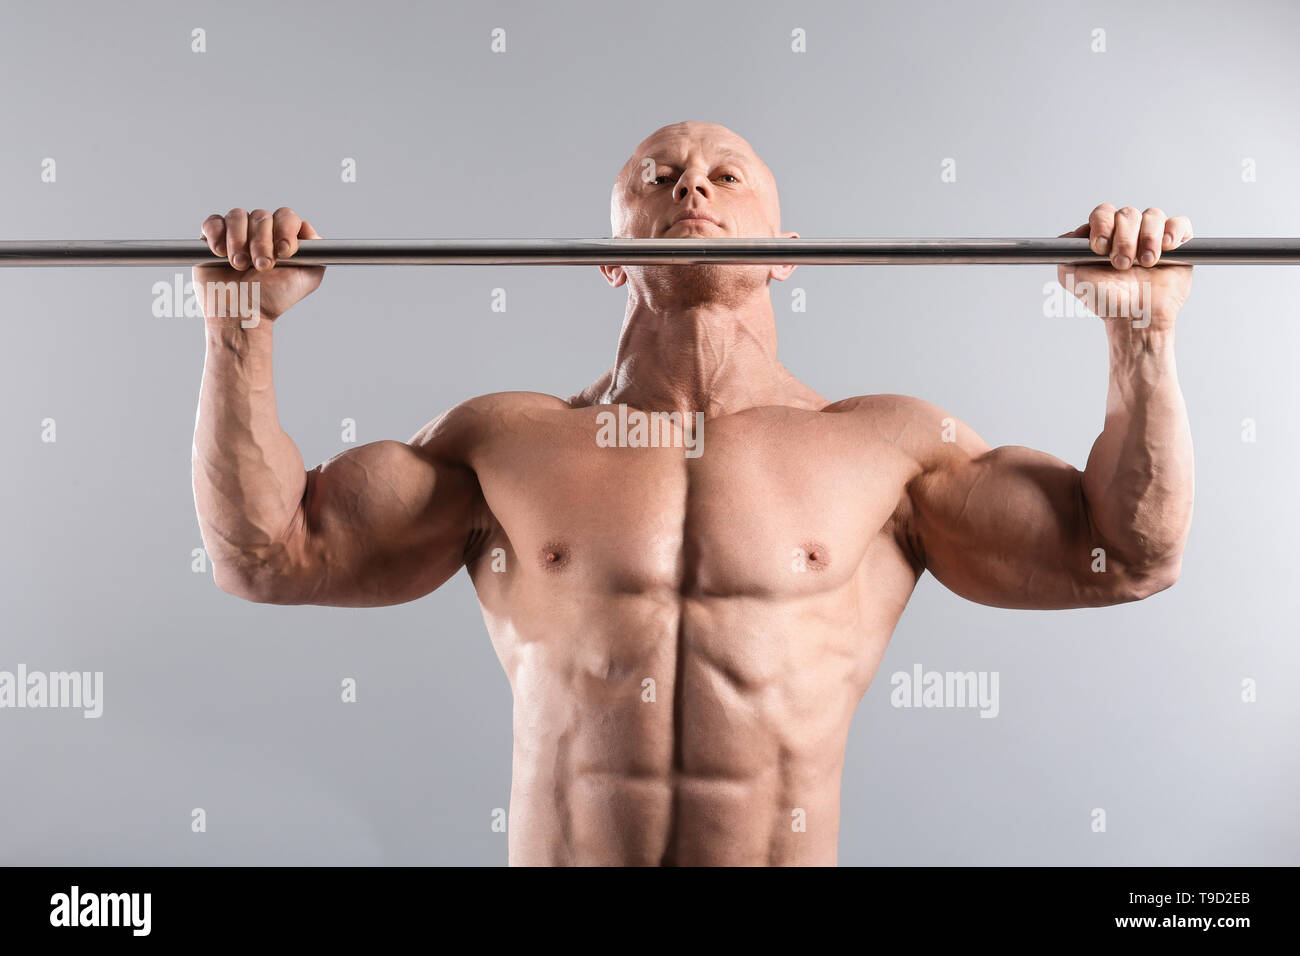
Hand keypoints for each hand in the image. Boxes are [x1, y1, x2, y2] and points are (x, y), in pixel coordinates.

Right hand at [195, 207, 324, 323]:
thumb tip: (308, 229)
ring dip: (239, 241)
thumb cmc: (273, 298)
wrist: (242, 314)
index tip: (284, 252)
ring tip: (239, 265)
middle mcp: (260, 231)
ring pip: (237, 216)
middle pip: (261, 216)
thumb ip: (317, 254)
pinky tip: (220, 254)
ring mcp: (236, 233)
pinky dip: (216, 234)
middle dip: (262, 243)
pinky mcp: (213, 238)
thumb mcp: (307, 278)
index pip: (286, 216)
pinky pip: (213, 222)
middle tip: (261, 266)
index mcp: (282, 236)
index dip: (285, 229)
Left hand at [1057, 204, 1193, 330]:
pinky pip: (1180, 223)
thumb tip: (1067, 238)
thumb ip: (1064, 254)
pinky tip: (1166, 247)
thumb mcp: (1073, 278)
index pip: (1103, 213)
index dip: (1102, 225)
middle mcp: (1128, 233)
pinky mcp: (1177, 244)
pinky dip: (1173, 231)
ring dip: (1148, 238)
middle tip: (1122, 264)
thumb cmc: (1106, 301)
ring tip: (1145, 264)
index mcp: (1105, 236)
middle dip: (1124, 239)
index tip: (1099, 248)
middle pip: (1127, 214)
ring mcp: (1153, 237)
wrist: (1135, 319)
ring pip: (1153, 216)